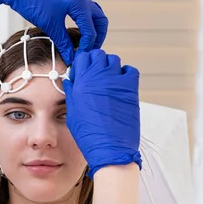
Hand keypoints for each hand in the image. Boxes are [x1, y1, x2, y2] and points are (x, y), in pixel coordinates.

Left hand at [0, 0, 107, 64]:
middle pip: (100, 20)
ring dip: (92, 29)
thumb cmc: (32, 3)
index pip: (90, 29)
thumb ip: (64, 43)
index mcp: (79, 1)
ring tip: (85, 44)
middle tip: (90, 51)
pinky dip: (85, 22)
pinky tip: (77, 33)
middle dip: (97, 37)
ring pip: (94, 14)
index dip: (87, 46)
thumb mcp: (50, 26)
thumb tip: (72, 59)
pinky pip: (85, 10)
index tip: (80, 58)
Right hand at [62, 50, 141, 177]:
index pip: (82, 56)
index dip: (82, 63)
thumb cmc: (88, 133)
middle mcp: (99, 76)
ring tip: (107, 81)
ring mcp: (116, 80)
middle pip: (99, 55)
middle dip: (95, 62)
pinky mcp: (131, 88)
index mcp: (83, 81)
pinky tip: (120, 84)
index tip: (82, 72)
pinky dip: (125, 73)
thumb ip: (72, 92)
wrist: (109, 148)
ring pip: (114, 60)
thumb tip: (71, 80)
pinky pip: (130, 70)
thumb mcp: (73, 111)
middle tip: (95, 75)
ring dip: (110, 67)